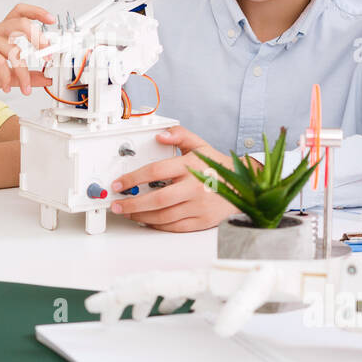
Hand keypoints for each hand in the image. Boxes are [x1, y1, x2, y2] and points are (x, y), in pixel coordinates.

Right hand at [0, 3, 54, 95]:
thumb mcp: (7, 76)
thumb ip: (25, 75)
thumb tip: (46, 78)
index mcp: (0, 32)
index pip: (20, 12)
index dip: (37, 12)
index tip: (51, 20)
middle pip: (21, 23)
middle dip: (38, 38)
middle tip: (47, 55)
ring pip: (13, 50)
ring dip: (23, 72)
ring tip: (24, 88)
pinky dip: (6, 77)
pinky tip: (5, 87)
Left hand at [108, 126, 239, 231]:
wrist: (242, 186)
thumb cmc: (216, 167)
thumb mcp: (199, 145)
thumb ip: (179, 136)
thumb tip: (161, 135)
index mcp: (191, 167)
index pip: (156, 172)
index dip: (134, 178)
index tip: (119, 183)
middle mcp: (194, 188)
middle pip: (157, 199)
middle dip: (133, 204)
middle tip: (118, 205)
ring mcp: (198, 207)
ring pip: (164, 216)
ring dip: (142, 216)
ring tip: (128, 213)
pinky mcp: (202, 221)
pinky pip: (175, 227)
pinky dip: (157, 226)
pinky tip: (147, 221)